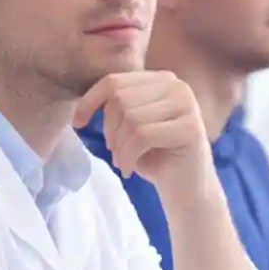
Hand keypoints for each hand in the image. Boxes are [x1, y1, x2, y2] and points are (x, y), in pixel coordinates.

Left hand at [74, 72, 210, 197]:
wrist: (186, 189)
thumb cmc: (155, 157)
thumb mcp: (131, 125)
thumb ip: (117, 106)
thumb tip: (84, 104)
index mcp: (161, 79)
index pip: (114, 81)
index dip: (90, 101)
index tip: (77, 123)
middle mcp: (177, 86)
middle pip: (121, 99)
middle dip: (110, 130)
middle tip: (115, 152)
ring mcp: (187, 104)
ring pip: (131, 118)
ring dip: (119, 147)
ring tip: (124, 162)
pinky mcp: (190, 127)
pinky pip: (143, 135)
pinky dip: (129, 155)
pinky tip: (130, 169)